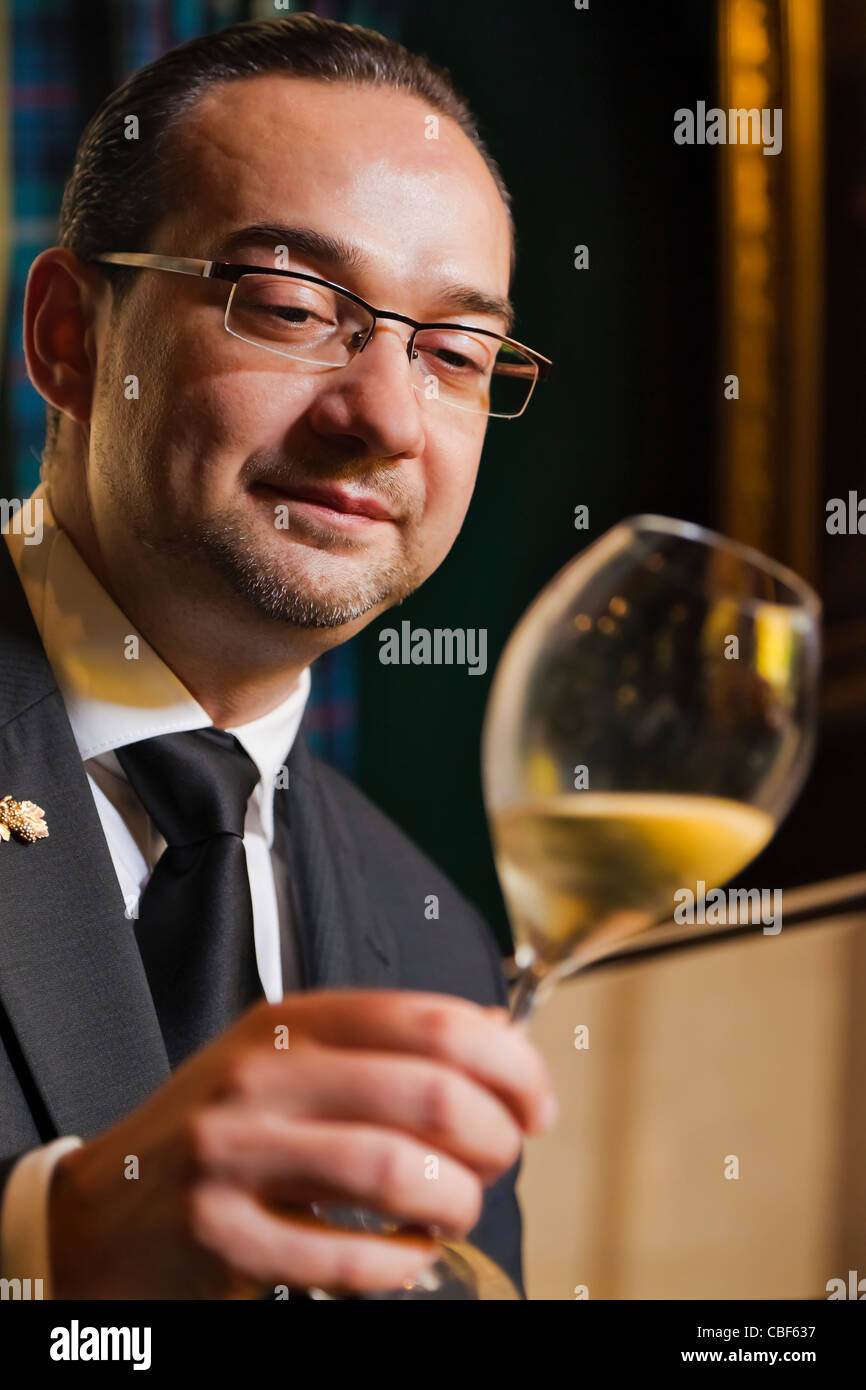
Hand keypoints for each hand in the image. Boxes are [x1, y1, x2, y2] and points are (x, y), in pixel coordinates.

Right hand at [49, 990, 556, 1297]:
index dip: (510, 1064)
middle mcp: (263, 1074)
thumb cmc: (223, 1133)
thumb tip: (504, 1037)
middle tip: (496, 1162)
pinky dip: (401, 1264)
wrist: (106, 1211)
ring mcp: (236, 1151)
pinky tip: (404, 1256)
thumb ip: (386, 1048)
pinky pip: (347, 1257)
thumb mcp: (292, 1062)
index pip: (433, 1020)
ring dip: (455, 1203)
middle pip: (430, 1093)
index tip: (536, 1103)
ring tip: (452, 1210)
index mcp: (293, 1023)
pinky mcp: (221, 1232)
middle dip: (494, 1139)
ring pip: (396, 1172)